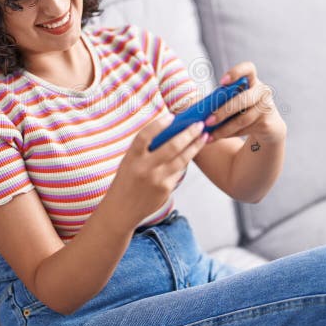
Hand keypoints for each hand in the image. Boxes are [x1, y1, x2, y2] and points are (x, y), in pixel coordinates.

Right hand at [107, 112, 208, 229]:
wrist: (121, 210)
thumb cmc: (126, 181)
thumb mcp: (129, 162)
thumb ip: (145, 150)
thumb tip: (170, 132)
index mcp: (131, 158)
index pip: (145, 136)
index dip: (159, 124)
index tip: (172, 116)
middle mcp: (144, 168)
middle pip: (171, 147)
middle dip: (188, 134)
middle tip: (200, 124)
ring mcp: (156, 180)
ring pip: (181, 160)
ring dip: (195, 147)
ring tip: (204, 137)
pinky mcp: (165, 190)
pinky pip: (178, 172)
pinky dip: (184, 162)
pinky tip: (191, 154)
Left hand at [204, 61, 286, 143]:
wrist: (268, 127)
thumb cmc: (243, 109)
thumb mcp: (233, 101)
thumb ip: (219, 100)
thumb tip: (195, 108)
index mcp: (252, 80)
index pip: (248, 68)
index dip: (235, 73)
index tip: (221, 83)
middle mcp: (262, 91)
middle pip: (242, 99)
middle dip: (222, 112)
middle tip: (207, 121)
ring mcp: (266, 107)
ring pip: (243, 119)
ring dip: (223, 128)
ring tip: (209, 134)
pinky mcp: (267, 123)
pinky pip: (245, 129)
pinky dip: (229, 134)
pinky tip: (216, 137)